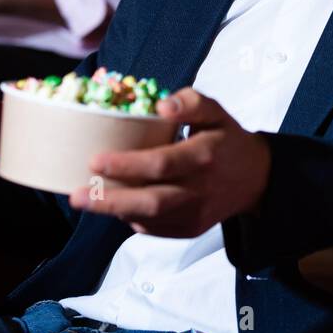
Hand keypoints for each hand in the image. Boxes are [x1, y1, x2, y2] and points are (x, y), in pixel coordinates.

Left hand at [68, 88, 271, 237]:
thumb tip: (161, 106)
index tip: (95, 160)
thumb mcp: (217, 112)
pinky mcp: (190, 230)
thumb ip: (192, 102)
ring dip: (114, 210)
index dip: (126, 165)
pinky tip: (115, 204)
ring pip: (148, 218)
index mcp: (205, 156)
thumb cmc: (227, 139)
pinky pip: (153, 228)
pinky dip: (130, 217)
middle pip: (151, 201)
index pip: (161, 164)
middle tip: (76, 195)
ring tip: (85, 199)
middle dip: (109, 200)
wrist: (256, 179)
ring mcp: (195, 215)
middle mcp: (200, 190)